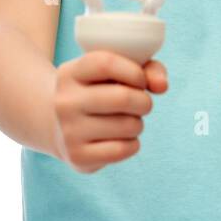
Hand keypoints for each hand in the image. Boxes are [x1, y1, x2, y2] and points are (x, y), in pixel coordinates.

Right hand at [51, 51, 167, 173]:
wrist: (58, 126)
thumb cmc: (98, 92)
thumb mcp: (113, 72)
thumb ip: (146, 69)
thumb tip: (162, 86)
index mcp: (69, 73)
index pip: (106, 63)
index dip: (134, 72)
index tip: (139, 81)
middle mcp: (64, 102)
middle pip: (122, 97)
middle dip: (144, 101)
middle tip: (141, 104)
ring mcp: (68, 131)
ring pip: (128, 126)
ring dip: (138, 124)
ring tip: (127, 121)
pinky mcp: (77, 156)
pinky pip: (123, 149)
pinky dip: (132, 144)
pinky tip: (122, 139)